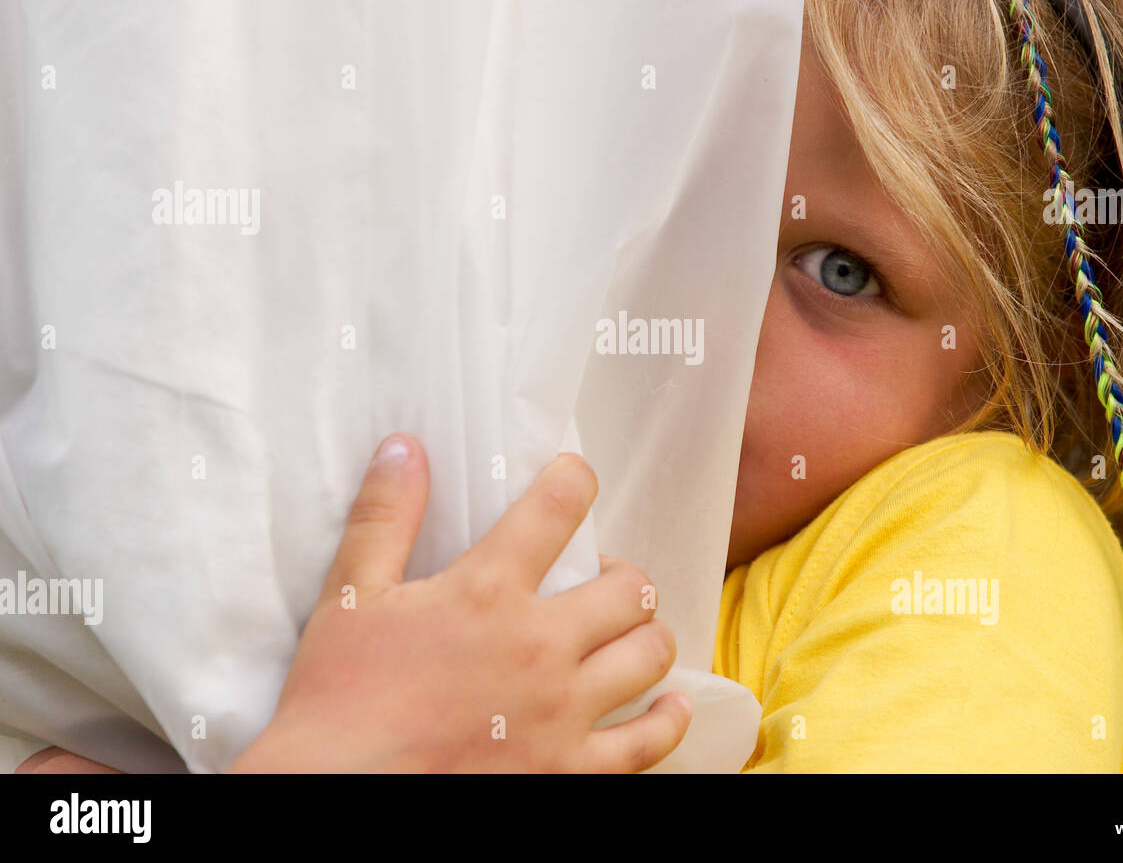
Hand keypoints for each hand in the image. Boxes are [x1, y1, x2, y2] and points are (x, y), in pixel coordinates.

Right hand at [230, 434, 688, 771]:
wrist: (335, 793)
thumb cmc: (338, 698)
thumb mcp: (350, 596)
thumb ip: (384, 516)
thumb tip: (404, 447)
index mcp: (488, 592)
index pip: (556, 507)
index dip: (574, 479)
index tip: (575, 478)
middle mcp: (539, 646)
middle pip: (630, 588)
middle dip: (625, 575)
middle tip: (602, 582)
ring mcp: (562, 712)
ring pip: (649, 654)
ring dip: (648, 635)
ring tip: (630, 633)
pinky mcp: (569, 770)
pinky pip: (646, 742)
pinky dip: (667, 719)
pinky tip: (669, 703)